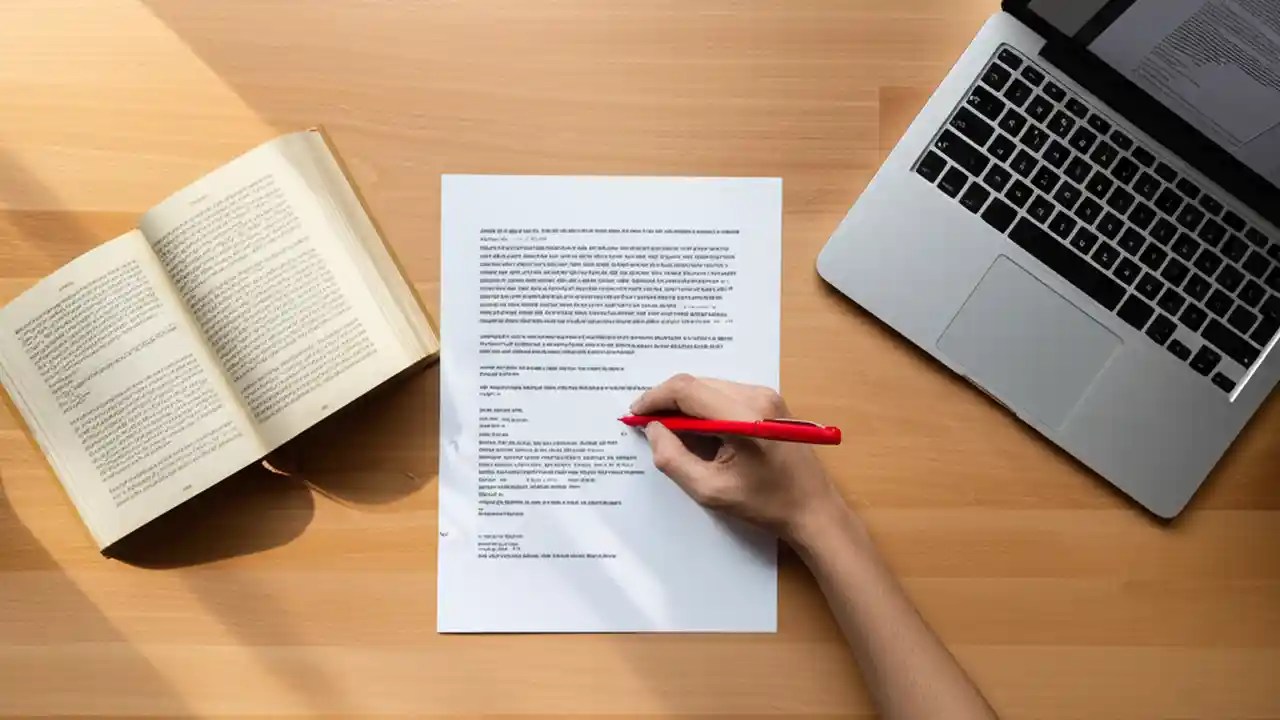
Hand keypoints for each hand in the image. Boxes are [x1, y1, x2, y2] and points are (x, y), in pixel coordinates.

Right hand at [632, 374, 845, 540]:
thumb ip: (673, 458)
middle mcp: (756, 395)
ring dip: (685, 405)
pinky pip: (725, 395)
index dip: (654, 398)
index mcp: (743, 415)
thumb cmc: (765, 504)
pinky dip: (703, 408)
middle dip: (666, 402)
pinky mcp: (770, 402)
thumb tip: (653, 429)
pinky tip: (696, 432)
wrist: (814, 509)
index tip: (634, 416)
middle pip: (697, 384)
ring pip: (709, 387)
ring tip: (669, 432)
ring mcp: (766, 396)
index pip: (686, 389)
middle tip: (645, 426)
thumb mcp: (710, 490)